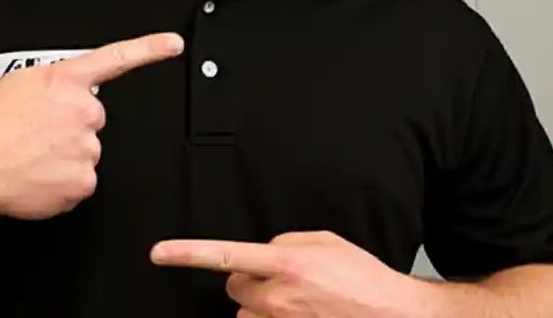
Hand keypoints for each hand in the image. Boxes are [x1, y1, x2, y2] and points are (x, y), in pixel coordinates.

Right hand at [0, 32, 184, 219]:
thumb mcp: (14, 85)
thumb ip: (49, 86)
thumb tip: (60, 97)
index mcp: (64, 81)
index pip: (115, 59)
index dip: (149, 50)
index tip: (173, 44)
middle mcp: (83, 110)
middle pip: (91, 118)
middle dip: (71, 126)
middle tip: (37, 135)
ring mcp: (87, 147)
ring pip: (85, 151)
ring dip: (64, 155)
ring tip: (31, 156)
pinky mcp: (84, 181)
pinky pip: (79, 181)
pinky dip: (61, 183)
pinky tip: (36, 176)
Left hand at [150, 231, 427, 317]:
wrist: (393, 316)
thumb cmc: (363, 279)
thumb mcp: (325, 242)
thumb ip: (285, 242)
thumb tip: (264, 250)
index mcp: (286, 264)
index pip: (225, 255)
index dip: (187, 253)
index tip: (159, 253)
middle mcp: (278, 297)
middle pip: (235, 287)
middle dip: (250, 281)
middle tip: (282, 281)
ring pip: (247, 314)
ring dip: (263, 307)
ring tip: (300, 303)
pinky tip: (302, 314)